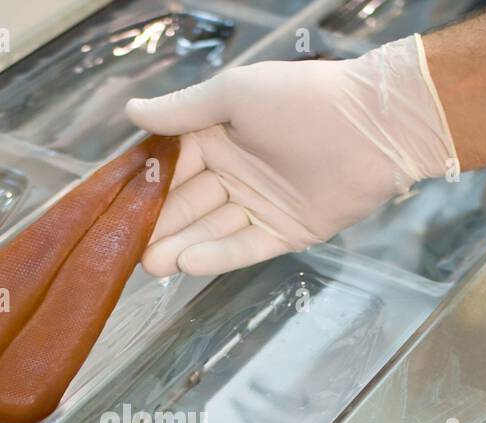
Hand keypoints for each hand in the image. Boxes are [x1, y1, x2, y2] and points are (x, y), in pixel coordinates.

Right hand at [125, 35, 455, 276]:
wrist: (375, 126)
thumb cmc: (304, 99)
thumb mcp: (235, 95)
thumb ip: (184, 111)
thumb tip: (132, 111)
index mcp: (219, 137)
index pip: (170, 166)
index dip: (142, 187)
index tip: (110, 207)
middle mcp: (235, 173)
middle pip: (186, 205)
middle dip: (156, 227)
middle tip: (124, 250)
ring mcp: (260, 206)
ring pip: (210, 230)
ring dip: (180, 246)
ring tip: (148, 264)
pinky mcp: (285, 233)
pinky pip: (243, 248)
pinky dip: (216, 256)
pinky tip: (187, 264)